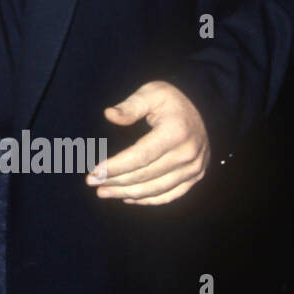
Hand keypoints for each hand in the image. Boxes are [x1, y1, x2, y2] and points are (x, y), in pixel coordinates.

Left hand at [87, 80, 209, 205]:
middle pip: (145, 175)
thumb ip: (130, 106)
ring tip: (103, 192)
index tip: (94, 171)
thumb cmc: (170, 100)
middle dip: (115, 181)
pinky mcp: (195, 177)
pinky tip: (127, 198)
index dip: (116, 166)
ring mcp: (194, 168)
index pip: (141, 156)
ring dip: (126, 193)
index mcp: (176, 132)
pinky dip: (147, 200)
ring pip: (155, 189)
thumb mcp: (151, 93)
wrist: (202, 109)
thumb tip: (109, 114)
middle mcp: (188, 154)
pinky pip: (169, 195)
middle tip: (91, 182)